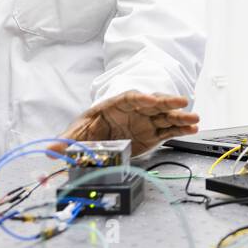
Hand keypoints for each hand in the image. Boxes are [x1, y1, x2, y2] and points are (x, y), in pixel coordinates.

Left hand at [55, 90, 199, 158]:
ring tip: (195, 119)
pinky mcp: (153, 134)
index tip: (150, 100)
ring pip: (165, 117)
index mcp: (116, 105)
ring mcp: (146, 122)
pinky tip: (193, 129)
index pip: (130, 98)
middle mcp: (136, 111)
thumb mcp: (77, 134)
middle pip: (153, 103)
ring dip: (180, 117)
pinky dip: (181, 130)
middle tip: (182, 102)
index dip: (141, 98)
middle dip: (167, 103)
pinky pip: (169, 130)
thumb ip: (67, 141)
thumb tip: (52, 149)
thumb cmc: (90, 129)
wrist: (99, 137)